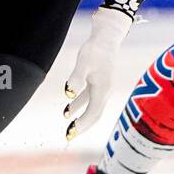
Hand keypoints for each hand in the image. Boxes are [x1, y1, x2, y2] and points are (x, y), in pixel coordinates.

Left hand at [63, 7, 132, 139]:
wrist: (107, 36)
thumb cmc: (95, 49)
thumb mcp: (84, 63)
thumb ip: (76, 78)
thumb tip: (68, 93)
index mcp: (103, 90)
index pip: (93, 113)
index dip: (82, 125)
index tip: (70, 133)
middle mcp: (105, 92)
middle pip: (94, 115)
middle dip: (82, 126)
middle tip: (68, 136)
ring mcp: (103, 88)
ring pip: (92, 107)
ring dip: (80, 116)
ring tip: (66, 123)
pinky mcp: (99, 82)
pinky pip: (90, 99)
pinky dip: (80, 105)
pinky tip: (68, 108)